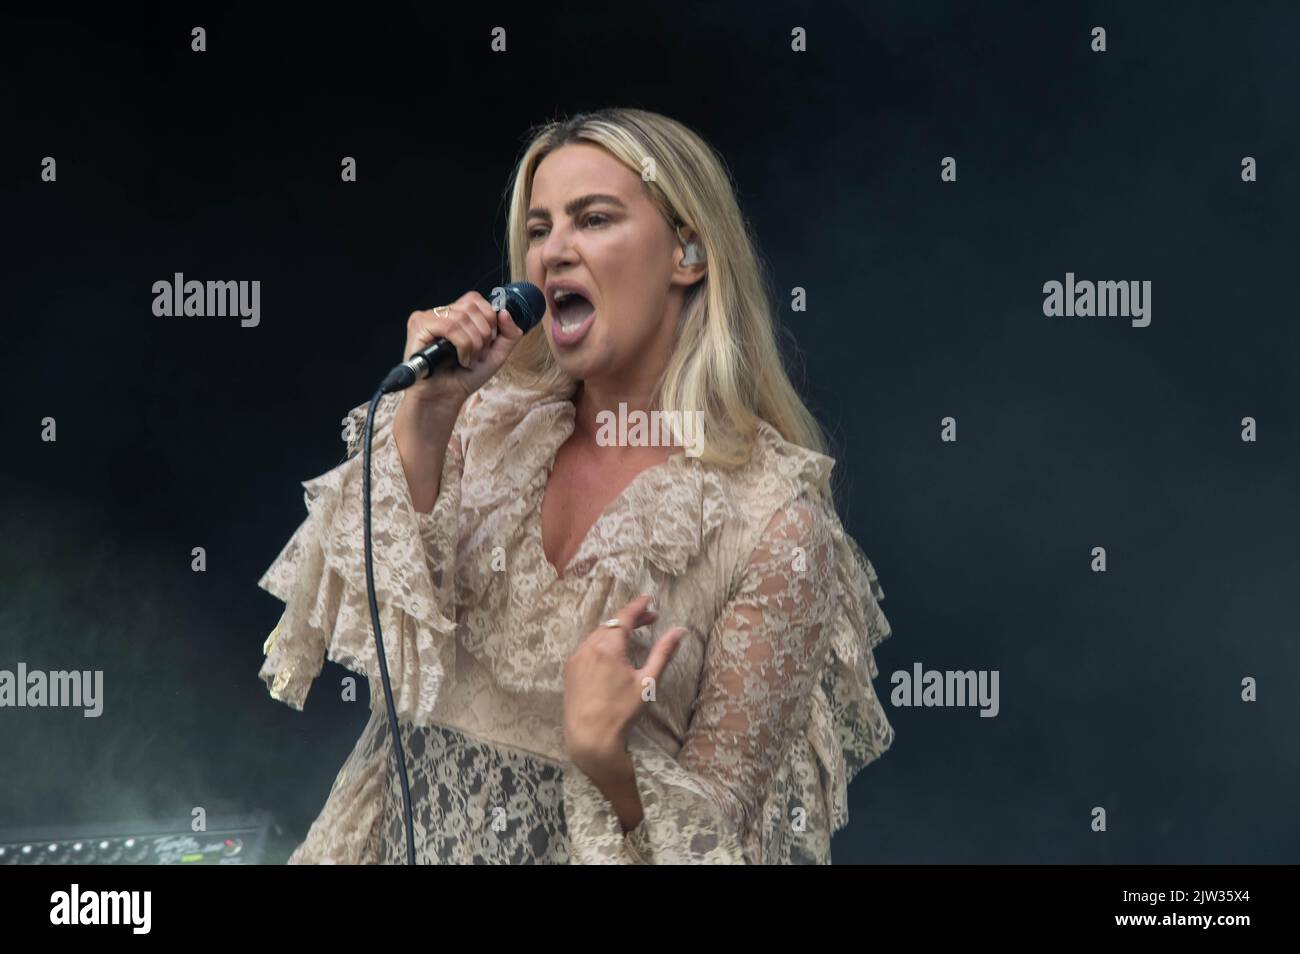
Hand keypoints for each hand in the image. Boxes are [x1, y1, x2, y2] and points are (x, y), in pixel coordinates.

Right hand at [402, 290, 525, 411]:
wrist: (445, 397)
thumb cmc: (465, 377)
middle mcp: (441, 313)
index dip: (489, 319)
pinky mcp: (419, 326)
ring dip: (473, 344)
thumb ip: (509, 334)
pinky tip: (460, 359)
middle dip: (483, 335)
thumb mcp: (496, 354)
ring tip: (468, 360)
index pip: (476, 300)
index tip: (488, 343)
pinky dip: (462, 345)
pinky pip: (449, 327)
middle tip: (478, 355)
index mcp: (456, 314)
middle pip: (471, 308)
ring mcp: (428, 317)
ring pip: (462, 317)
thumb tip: (504, 311)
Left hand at [563, 595, 687, 775]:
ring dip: (615, 630)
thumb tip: (680, 630)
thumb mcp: (648, 681)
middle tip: (649, 619)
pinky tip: (612, 653)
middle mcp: (589, 647)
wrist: (590, 737)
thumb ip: (663, 652)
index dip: (638, 606)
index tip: (649, 599)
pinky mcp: (570, 669)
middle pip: (611, 623)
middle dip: (630, 619)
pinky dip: (601, 642)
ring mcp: (576, 658)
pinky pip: (587, 647)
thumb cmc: (622, 711)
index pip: (624, 616)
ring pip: (598, 634)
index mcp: (608, 647)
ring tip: (632, 635)